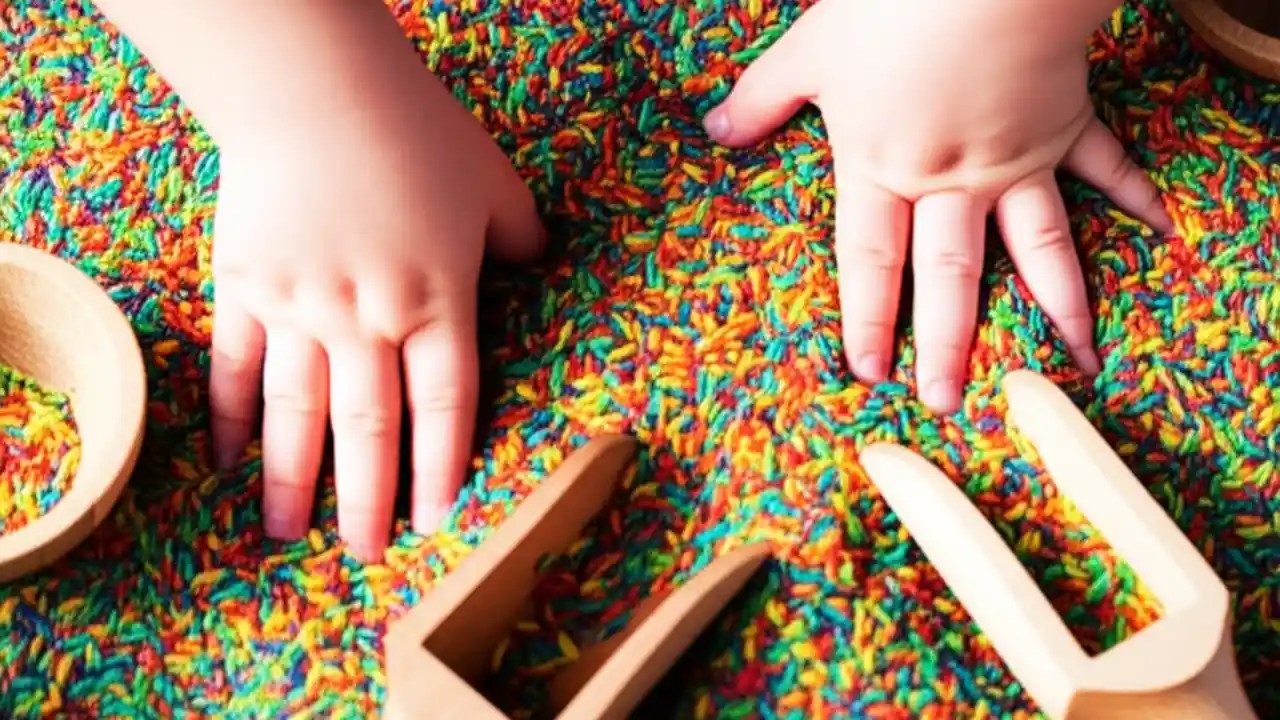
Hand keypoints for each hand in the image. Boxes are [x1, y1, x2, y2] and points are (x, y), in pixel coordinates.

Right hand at [208, 62, 543, 560]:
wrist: (314, 87)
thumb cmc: (414, 131)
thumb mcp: (494, 183)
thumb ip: (522, 236)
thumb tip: (538, 263)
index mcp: (435, 301)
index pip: (445, 408)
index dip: (442, 469)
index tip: (436, 521)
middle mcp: (367, 320)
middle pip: (369, 430)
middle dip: (367, 501)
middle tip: (363, 555)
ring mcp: (297, 308)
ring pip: (295, 413)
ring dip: (291, 480)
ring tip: (286, 534)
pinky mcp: (243, 287)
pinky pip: (233, 366)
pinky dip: (227, 416)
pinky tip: (224, 460)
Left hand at [704, 0, 1171, 411]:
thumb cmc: (892, 9)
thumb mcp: (810, 51)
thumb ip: (763, 97)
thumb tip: (716, 129)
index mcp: (883, 167)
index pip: (870, 264)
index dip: (868, 322)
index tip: (871, 375)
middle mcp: (951, 181)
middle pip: (950, 276)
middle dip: (951, 344)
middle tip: (952, 403)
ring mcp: (1015, 159)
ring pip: (1038, 248)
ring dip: (1057, 307)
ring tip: (1074, 364)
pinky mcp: (1063, 123)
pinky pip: (1103, 166)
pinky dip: (1134, 193)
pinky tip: (1163, 227)